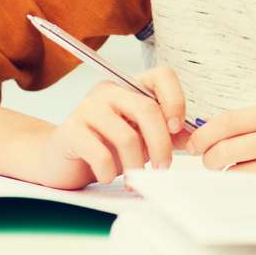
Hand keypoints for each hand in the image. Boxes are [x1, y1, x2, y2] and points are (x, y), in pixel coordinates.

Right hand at [22, 66, 192, 188]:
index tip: (177, 128)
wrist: (60, 160)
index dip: (176, 100)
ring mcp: (87, 108)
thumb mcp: (141, 138)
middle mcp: (109, 91)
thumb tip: (195, 138)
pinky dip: (110, 172)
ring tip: (135, 178)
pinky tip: (108, 176)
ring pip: (126, 136)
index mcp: (130, 87)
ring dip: (136, 165)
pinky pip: (100, 154)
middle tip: (164, 168)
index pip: (162, 75)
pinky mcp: (70, 131)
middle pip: (147, 109)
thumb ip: (165, 134)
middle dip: (162, 144)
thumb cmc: (105, 147)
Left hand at [185, 102, 255, 197]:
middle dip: (209, 159)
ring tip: (237, 174)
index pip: (226, 121)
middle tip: (209, 163)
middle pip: (224, 150)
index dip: (203, 135)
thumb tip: (208, 135)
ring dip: (229, 177)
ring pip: (236, 174)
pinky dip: (247, 190)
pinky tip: (254, 187)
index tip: (194, 144)